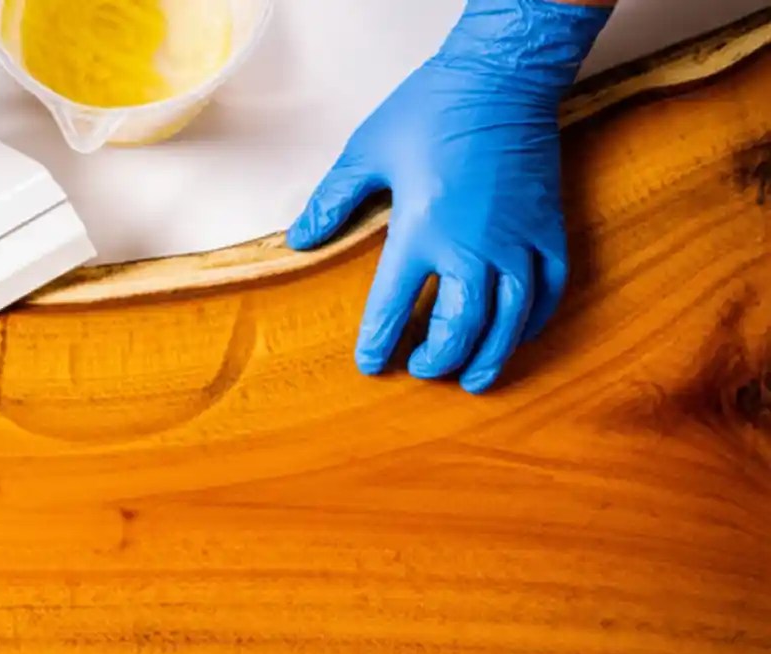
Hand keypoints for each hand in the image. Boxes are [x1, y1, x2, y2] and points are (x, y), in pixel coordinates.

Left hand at [288, 0, 610, 393]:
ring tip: (474, 379)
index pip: (393, 306)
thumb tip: (300, 239)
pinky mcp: (547, 227)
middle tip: (424, 370)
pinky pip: (550, 287)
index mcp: (421, 231)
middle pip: (460, 326)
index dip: (379, 342)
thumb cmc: (433, 109)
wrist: (501, 77)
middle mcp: (472, 246)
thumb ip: (332, 201)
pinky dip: (535, 318)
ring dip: (491, 354)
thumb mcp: (366, 151)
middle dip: (440, 357)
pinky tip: (519, 333)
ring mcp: (516, 240)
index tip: (371, 364)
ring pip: (510, 318)